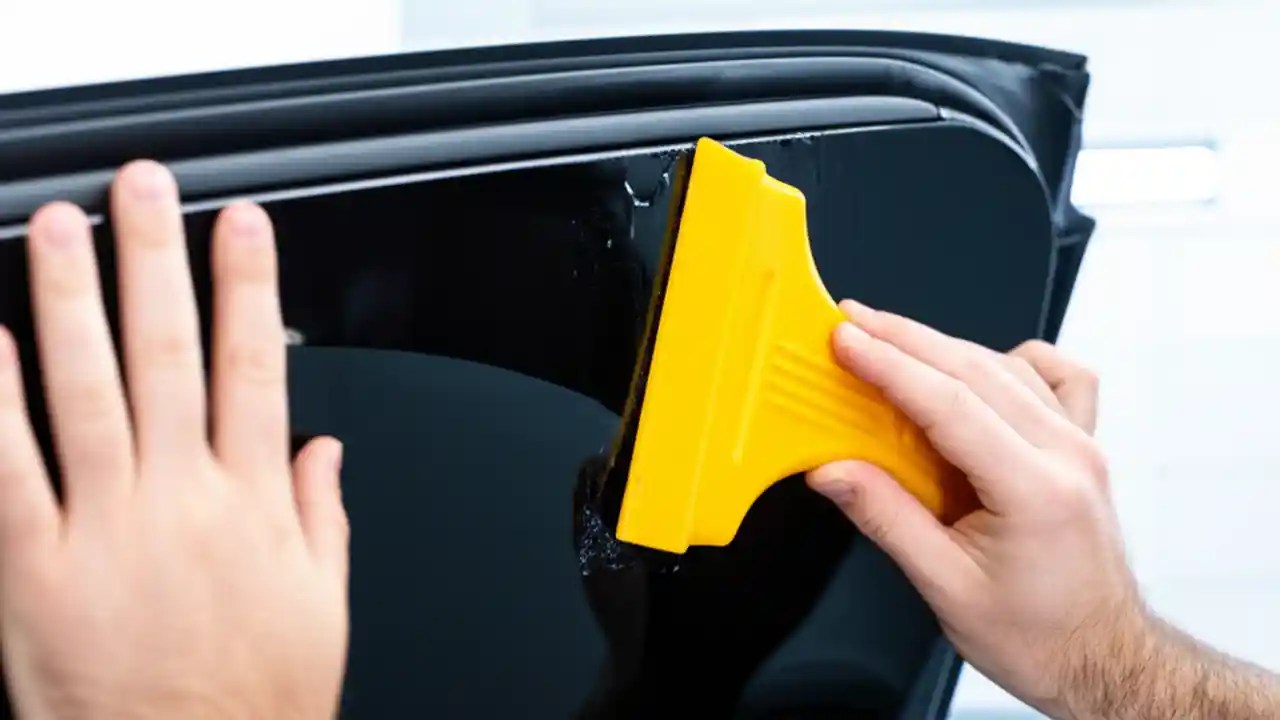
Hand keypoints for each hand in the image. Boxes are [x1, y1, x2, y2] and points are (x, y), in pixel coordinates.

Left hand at [0, 162, 347, 718]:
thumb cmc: (254, 704)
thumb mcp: (321, 608)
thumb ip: (321, 516)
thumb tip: (324, 448)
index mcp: (257, 506)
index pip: (258, 368)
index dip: (251, 286)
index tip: (244, 224)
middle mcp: (184, 502)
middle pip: (172, 356)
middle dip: (159, 260)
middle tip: (146, 188)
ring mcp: (110, 530)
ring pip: (89, 391)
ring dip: (74, 300)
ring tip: (64, 227)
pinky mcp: (38, 570)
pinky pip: (12, 472)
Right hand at [807, 300, 1136, 717]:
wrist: (1102, 659)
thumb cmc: (1038, 636)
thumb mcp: (945, 587)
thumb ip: (885, 518)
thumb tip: (831, 471)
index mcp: (1035, 491)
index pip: (950, 404)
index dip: (889, 365)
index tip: (845, 339)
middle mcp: (1067, 456)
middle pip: (975, 369)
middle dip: (904, 338)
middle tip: (850, 323)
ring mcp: (1080, 445)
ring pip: (1006, 366)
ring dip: (941, 347)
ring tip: (888, 342)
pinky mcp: (1081, 445)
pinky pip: (1053, 377)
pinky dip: (1009, 361)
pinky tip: (975, 370)